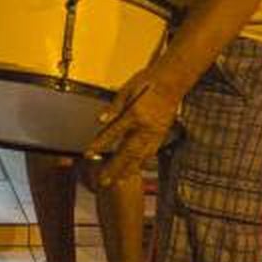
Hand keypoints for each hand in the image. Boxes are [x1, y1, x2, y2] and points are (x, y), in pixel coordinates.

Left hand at [83, 63, 182, 187]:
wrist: (172, 80)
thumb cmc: (148, 81)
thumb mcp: (127, 89)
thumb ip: (114, 107)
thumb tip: (100, 120)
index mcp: (135, 113)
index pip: (113, 133)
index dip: (99, 144)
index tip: (88, 154)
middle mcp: (146, 126)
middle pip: (127, 151)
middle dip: (114, 167)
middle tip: (104, 180)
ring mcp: (156, 132)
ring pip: (141, 156)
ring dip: (129, 169)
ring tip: (118, 181)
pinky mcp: (162, 134)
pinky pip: (151, 152)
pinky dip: (143, 162)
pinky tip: (137, 168)